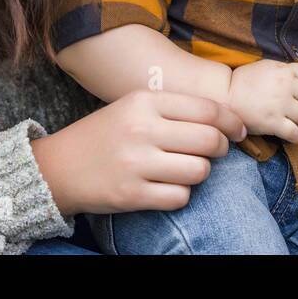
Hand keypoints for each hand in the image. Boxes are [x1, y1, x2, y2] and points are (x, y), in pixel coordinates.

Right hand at [30, 90, 246, 217]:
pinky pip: (180, 197)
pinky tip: (167, 186)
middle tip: (215, 151)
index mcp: (144, 101)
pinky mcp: (131, 194)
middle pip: (209, 140)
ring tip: (186, 168)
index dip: (231, 121)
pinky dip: (181, 194)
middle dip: (221, 148)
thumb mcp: (134, 106)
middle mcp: (141, 129)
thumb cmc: (106, 133)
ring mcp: (136, 163)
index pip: (206, 109)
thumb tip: (226, 119)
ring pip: (199, 170)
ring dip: (200, 172)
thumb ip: (174, 108)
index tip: (238, 131)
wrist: (59, 166)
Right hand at [227, 59, 297, 142]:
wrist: (223, 95)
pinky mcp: (273, 122)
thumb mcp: (265, 67)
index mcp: (283, 70)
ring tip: (291, 122)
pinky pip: (295, 133)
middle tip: (294, 109)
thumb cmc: (243, 82)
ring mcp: (279, 105)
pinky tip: (293, 136)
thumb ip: (284, 72)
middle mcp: (284, 86)